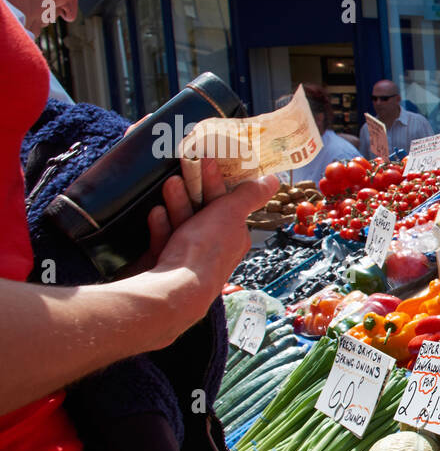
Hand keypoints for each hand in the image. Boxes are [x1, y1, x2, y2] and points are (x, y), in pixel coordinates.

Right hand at [146, 158, 278, 339]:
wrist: (175, 289)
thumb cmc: (207, 250)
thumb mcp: (231, 214)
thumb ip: (249, 196)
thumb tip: (275, 180)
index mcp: (234, 239)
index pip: (228, 205)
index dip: (218, 183)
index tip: (208, 160)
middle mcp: (214, 251)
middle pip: (203, 213)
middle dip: (195, 189)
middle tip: (186, 165)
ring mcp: (189, 261)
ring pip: (183, 225)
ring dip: (178, 203)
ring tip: (170, 182)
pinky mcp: (165, 267)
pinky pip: (163, 242)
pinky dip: (161, 226)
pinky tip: (155, 212)